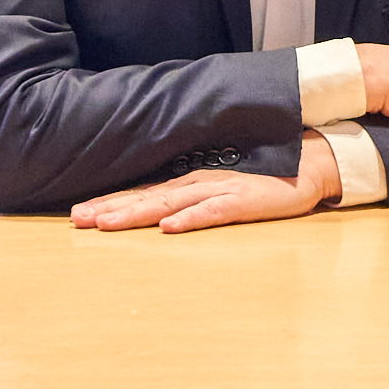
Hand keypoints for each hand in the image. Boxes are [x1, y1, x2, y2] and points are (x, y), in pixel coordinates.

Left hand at [70, 132, 339, 233]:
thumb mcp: (224, 184)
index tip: (77, 213)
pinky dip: (190, 218)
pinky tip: (169, 227)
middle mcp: (199, 183)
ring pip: (169, 203)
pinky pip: (214, 212)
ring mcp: (221, 190)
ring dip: (136, 213)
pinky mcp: (246, 201)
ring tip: (106, 223)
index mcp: (192, 181)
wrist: (312, 161)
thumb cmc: (266, 175)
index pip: (143, 193)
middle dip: (110, 208)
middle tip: (76, 219)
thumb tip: (163, 210)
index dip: (110, 202)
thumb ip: (196, 194)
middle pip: (146, 197)